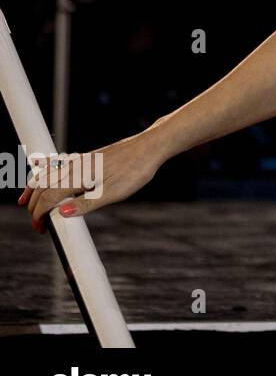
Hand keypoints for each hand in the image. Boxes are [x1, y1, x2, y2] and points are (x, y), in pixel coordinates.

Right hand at [17, 130, 164, 233]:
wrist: (150, 147)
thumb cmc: (135, 170)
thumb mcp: (114, 193)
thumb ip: (87, 204)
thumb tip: (63, 214)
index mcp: (79, 176)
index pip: (49, 196)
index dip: (40, 213)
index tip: (40, 228)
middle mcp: (75, 166)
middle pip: (43, 185)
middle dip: (34, 204)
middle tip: (36, 223)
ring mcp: (81, 161)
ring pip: (48, 174)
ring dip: (34, 189)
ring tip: (26, 201)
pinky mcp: (87, 158)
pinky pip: (58, 167)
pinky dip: (46, 176)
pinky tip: (46, 179)